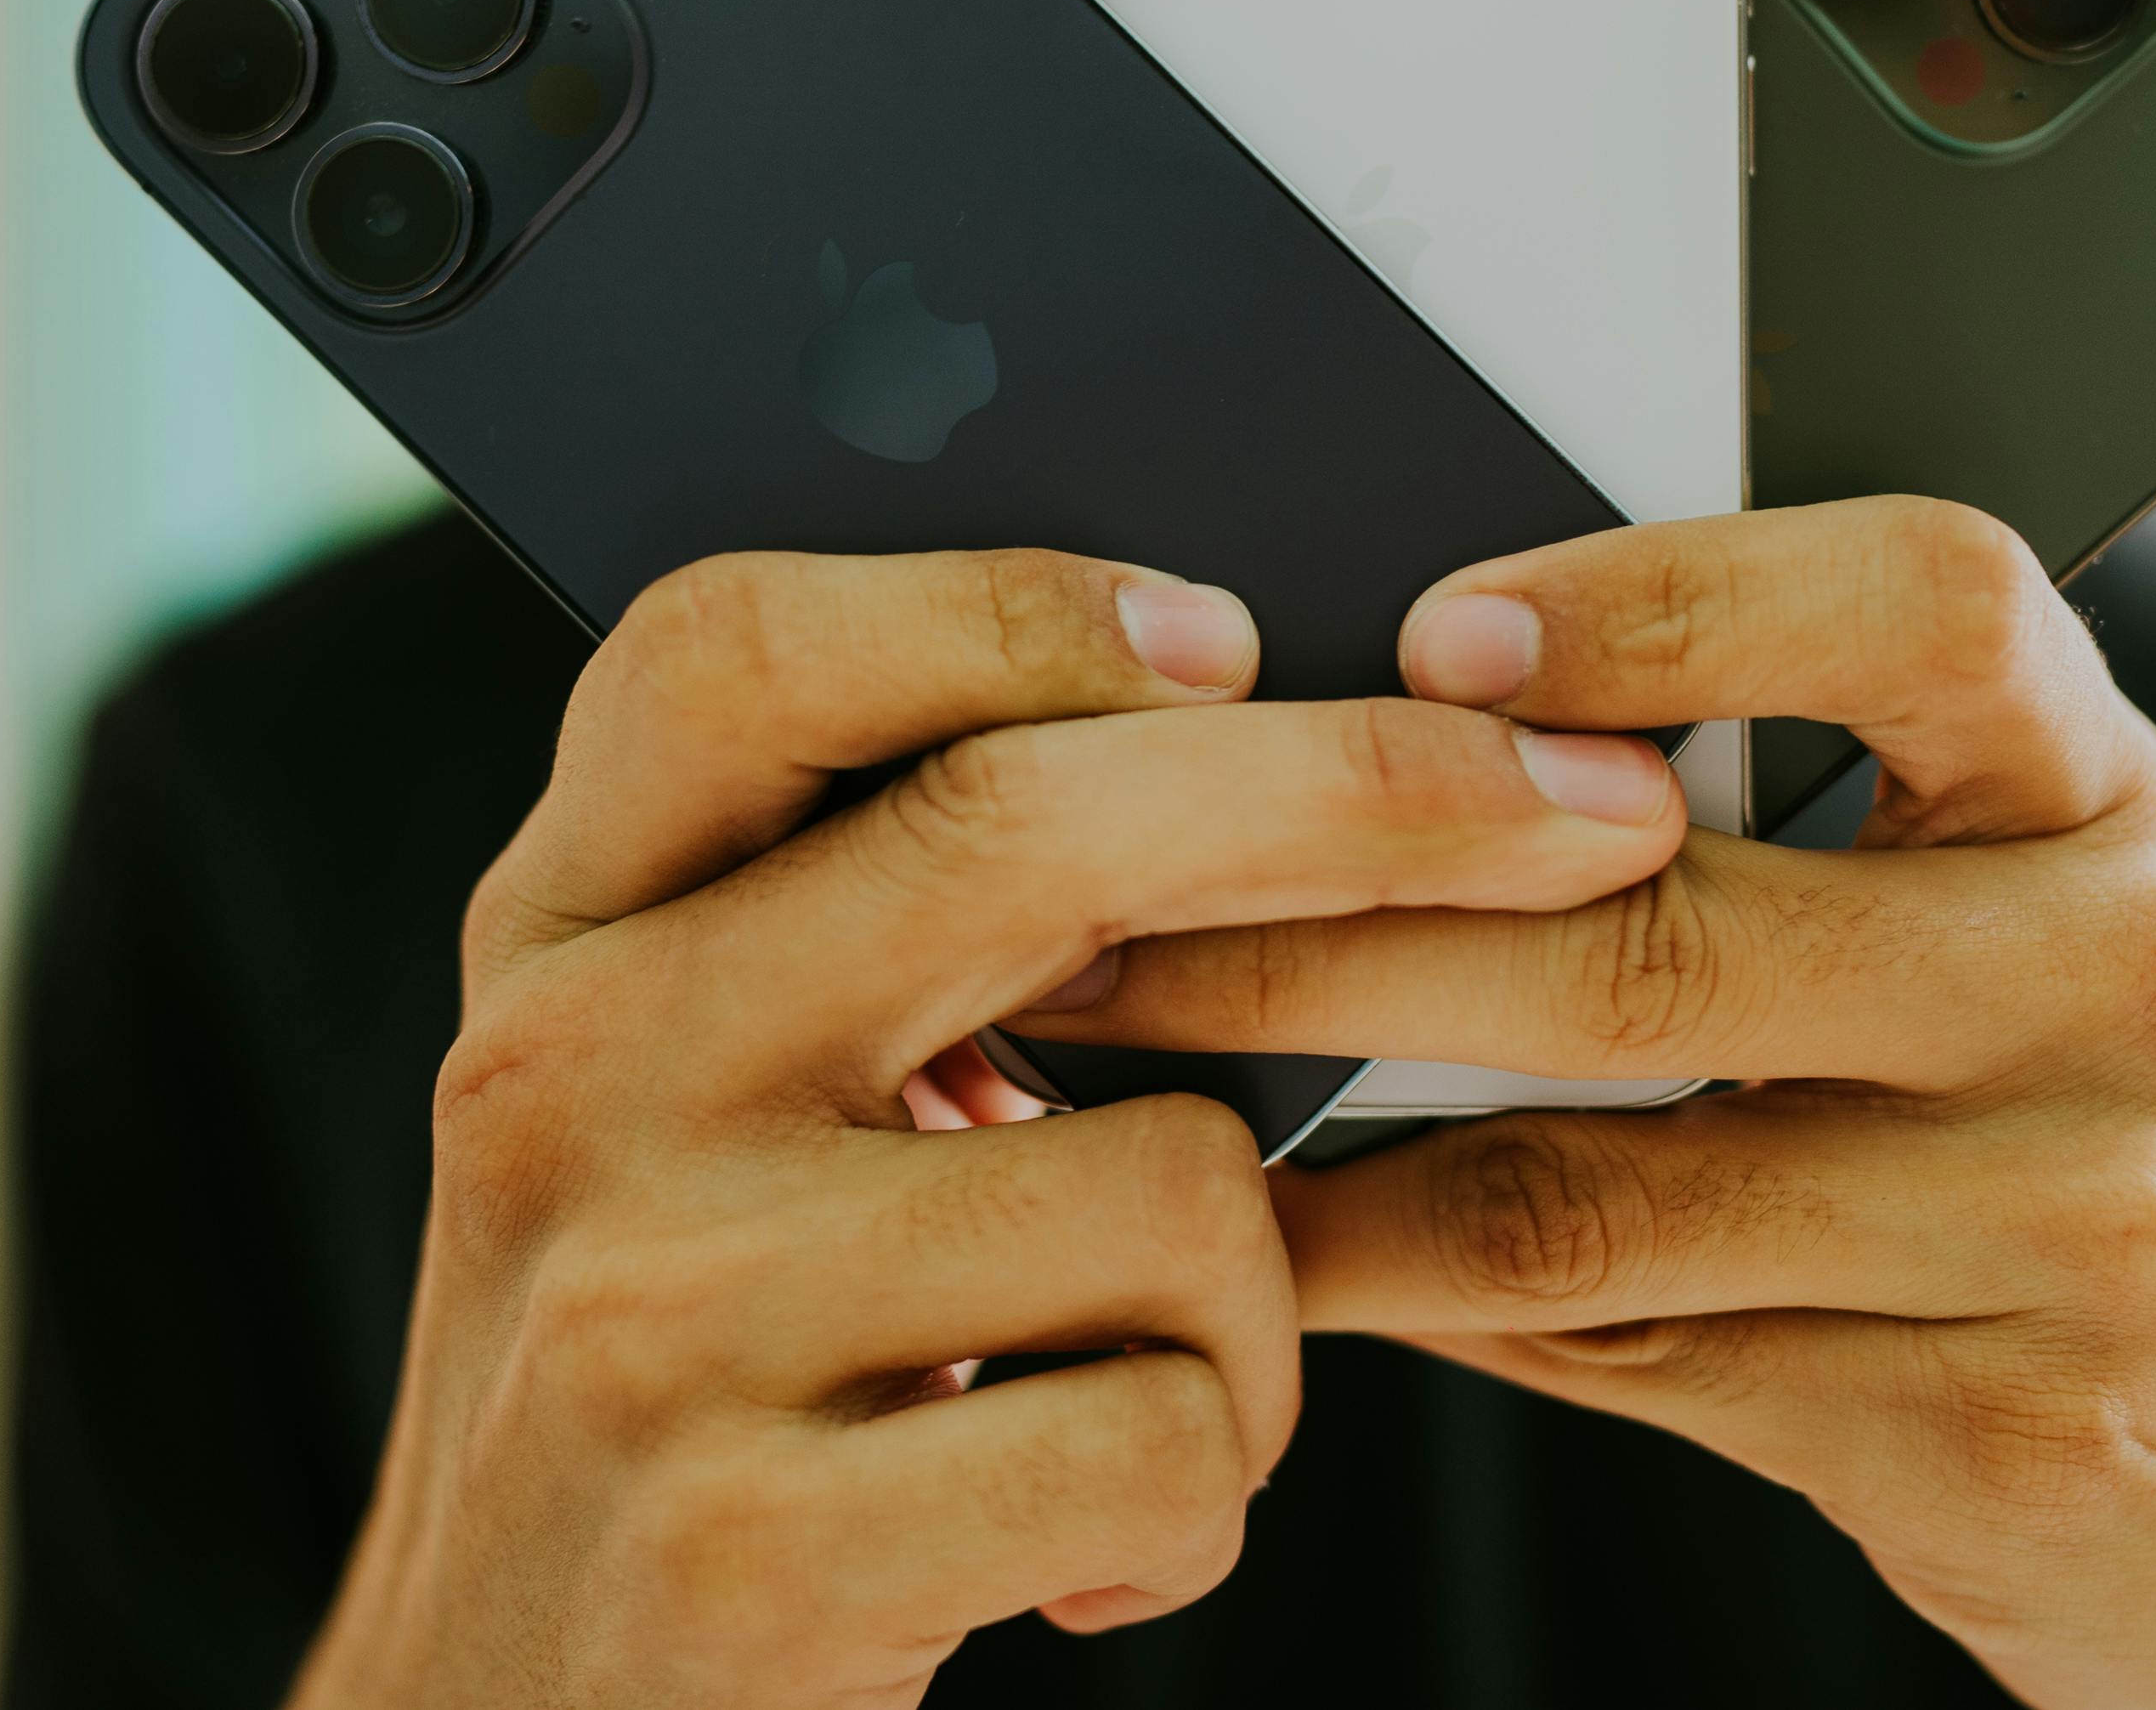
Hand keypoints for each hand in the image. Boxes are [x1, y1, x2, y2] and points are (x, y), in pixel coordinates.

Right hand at [290, 546, 1690, 1709]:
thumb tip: (1248, 729)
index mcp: (555, 939)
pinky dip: (1197, 1508)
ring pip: (1170, 1181)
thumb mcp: (695, 1126)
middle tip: (1601, 821)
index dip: (1004, 602)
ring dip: (1256, 1317)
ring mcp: (651, 1313)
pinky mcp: (752, 1548)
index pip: (736, 647)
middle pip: (1027, 833)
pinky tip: (1082, 1554)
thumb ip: (855, 933)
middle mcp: (565, 1081)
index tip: (1241, 627)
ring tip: (1138, 1404)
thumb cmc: (691, 1408)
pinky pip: (1162, 1433)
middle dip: (1375, 802)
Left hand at [1013, 499, 2155, 1709]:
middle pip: (1668, 918)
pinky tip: (1277, 1255)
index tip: (1437, 623)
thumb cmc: (2099, 1127)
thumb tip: (1394, 702)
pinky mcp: (1999, 1435)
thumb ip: (1800, 812)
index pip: (1938, 601)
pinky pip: (1631, 1347)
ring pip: (1602, 1166)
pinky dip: (1418, 1292)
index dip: (1677, 593)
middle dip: (1324, 901)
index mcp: (2121, 794)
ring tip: (1097, 1062)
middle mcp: (2131, 980)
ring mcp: (2082, 1226)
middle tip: (1083, 882)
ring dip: (1305, 1121)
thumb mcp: (2028, 920)